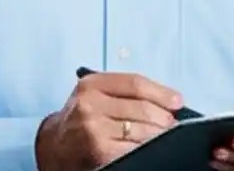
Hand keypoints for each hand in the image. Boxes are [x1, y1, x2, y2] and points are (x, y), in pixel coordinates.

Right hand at [35, 72, 184, 170]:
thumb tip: (167, 100)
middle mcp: (90, 104)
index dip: (161, 92)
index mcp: (90, 84)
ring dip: (159, 135)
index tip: (177, 101)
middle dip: (164, 118)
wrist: (56, 145)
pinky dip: (148, 149)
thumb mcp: (93, 95)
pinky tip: (148, 148)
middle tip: (170, 123)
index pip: (135, 83)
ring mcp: (94, 127)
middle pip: (143, 108)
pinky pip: (136, 149)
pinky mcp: (100, 149)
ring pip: (143, 130)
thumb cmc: (81, 119)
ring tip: (161, 136)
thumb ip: (122, 92)